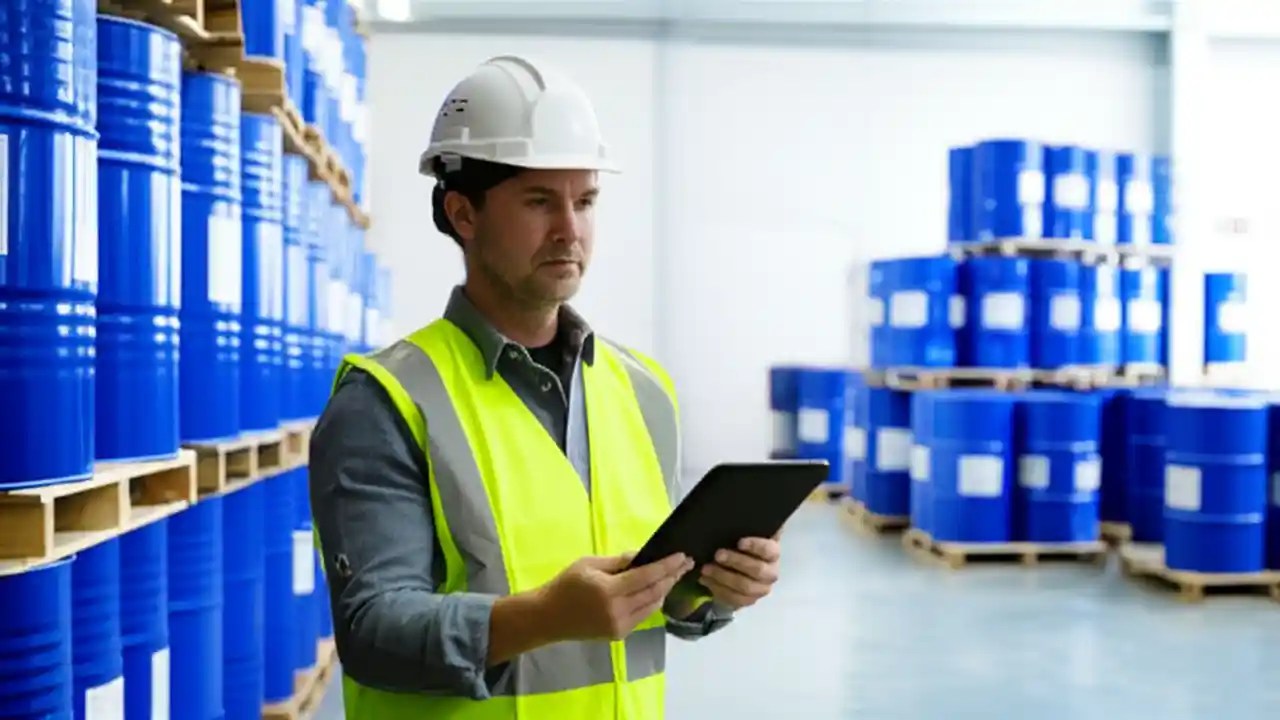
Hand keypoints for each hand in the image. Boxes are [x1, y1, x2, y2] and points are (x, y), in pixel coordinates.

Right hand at [535, 552, 694, 640]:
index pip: (646, 577)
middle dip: (672, 577)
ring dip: (665, 589)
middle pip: (654, 592)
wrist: (548, 617)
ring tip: (675, 575)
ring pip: (653, 606)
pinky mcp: (619, 634)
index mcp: (609, 591)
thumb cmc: (565, 585)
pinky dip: (653, 602)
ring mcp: (620, 626)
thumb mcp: (589, 564)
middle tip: (686, 563)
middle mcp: (618, 611)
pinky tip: (657, 591)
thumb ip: (618, 561)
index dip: (667, 566)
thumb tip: (642, 556)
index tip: (682, 556)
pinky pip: (643, 616)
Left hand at [698, 536, 780, 608]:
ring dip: (723, 577)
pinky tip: (705, 580)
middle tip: (717, 554)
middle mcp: (771, 572)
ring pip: (746, 587)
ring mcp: (761, 589)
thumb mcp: (739, 534)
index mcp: (772, 552)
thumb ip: (739, 528)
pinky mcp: (748, 601)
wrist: (734, 566)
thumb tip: (730, 516)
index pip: (769, 550)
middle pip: (758, 570)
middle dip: (736, 562)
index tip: (740, 542)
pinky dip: (717, 589)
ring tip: (705, 569)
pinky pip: (735, 599)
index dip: (756, 546)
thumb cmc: (737, 545)